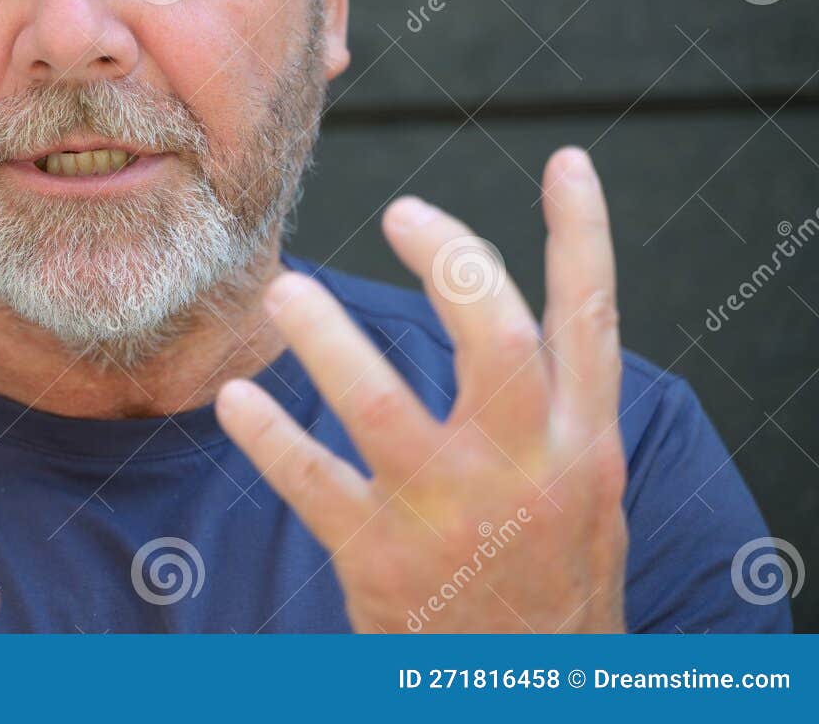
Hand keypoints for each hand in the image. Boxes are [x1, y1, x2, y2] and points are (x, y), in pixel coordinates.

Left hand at [218, 147, 627, 632]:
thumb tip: (538, 314)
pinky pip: (312, 480)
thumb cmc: (553, 585)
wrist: (535, 701)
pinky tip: (239, 399)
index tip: (565, 162)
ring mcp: (450, 516)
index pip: (592, 322)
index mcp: (583, 448)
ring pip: (381, 399)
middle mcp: (525, 472)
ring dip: (326, 335)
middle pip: (495, 336)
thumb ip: (560, 411)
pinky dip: (269, 435)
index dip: (582, 235)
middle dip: (449, 261)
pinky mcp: (380, 559)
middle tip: (401, 213)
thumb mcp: (585, 496)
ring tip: (287, 289)